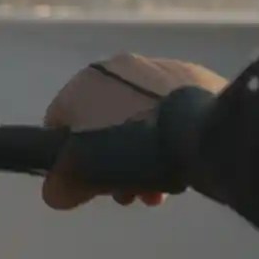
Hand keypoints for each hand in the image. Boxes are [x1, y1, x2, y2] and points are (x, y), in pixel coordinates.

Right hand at [41, 53, 226, 209]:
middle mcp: (119, 65)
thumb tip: (56, 193)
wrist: (202, 131)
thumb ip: (59, 185)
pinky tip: (183, 161)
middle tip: (131, 192)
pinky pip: (173, 113)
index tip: (91, 185)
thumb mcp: (81, 175)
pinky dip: (172, 136)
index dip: (70, 159)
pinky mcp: (198, 78)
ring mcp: (162, 68)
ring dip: (145, 156)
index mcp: (85, 79)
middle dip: (115, 163)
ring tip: (160, 187)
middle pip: (105, 124)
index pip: (61, 122)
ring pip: (141, 119)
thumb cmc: (131, 148)